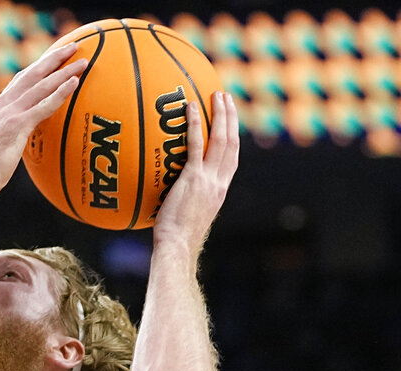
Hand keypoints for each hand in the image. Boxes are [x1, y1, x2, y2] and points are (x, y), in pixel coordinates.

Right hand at [0, 42, 86, 203]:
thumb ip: (9, 136)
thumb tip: (21, 140)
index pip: (20, 80)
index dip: (38, 67)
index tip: (53, 58)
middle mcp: (1, 105)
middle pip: (31, 74)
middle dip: (53, 58)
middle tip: (73, 46)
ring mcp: (8, 114)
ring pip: (40, 85)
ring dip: (63, 71)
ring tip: (82, 62)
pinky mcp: (16, 126)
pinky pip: (43, 105)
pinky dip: (59, 92)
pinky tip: (75, 84)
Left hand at [153, 91, 239, 256]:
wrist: (177, 245)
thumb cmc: (175, 237)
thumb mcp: (186, 213)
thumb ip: (185, 197)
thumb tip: (168, 190)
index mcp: (220, 189)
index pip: (232, 158)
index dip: (232, 137)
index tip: (230, 121)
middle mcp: (219, 181)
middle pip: (231, 143)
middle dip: (231, 118)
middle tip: (226, 97)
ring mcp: (209, 179)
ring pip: (221, 140)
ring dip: (221, 114)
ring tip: (217, 95)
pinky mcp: (194, 178)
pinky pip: (196, 146)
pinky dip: (195, 125)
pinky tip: (190, 108)